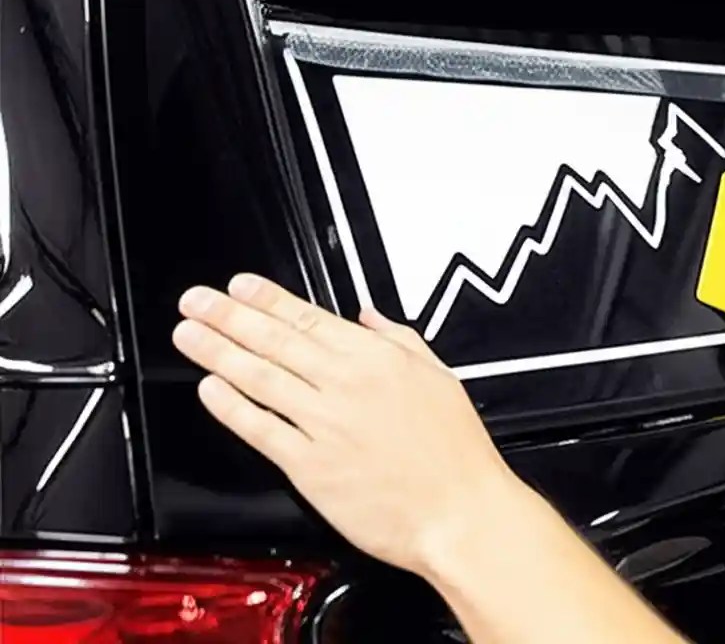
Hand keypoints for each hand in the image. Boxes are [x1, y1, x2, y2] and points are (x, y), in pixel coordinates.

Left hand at [171, 275, 523, 577]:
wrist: (461, 513)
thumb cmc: (457, 455)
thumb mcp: (440, 377)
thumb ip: (400, 340)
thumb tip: (370, 318)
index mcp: (379, 359)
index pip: (308, 317)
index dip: (266, 299)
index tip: (239, 286)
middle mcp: (346, 384)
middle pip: (273, 340)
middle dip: (226, 315)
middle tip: (196, 301)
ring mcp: (325, 424)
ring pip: (257, 377)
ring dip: (217, 351)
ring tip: (188, 335)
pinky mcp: (309, 466)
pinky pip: (260, 429)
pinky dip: (231, 406)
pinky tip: (210, 390)